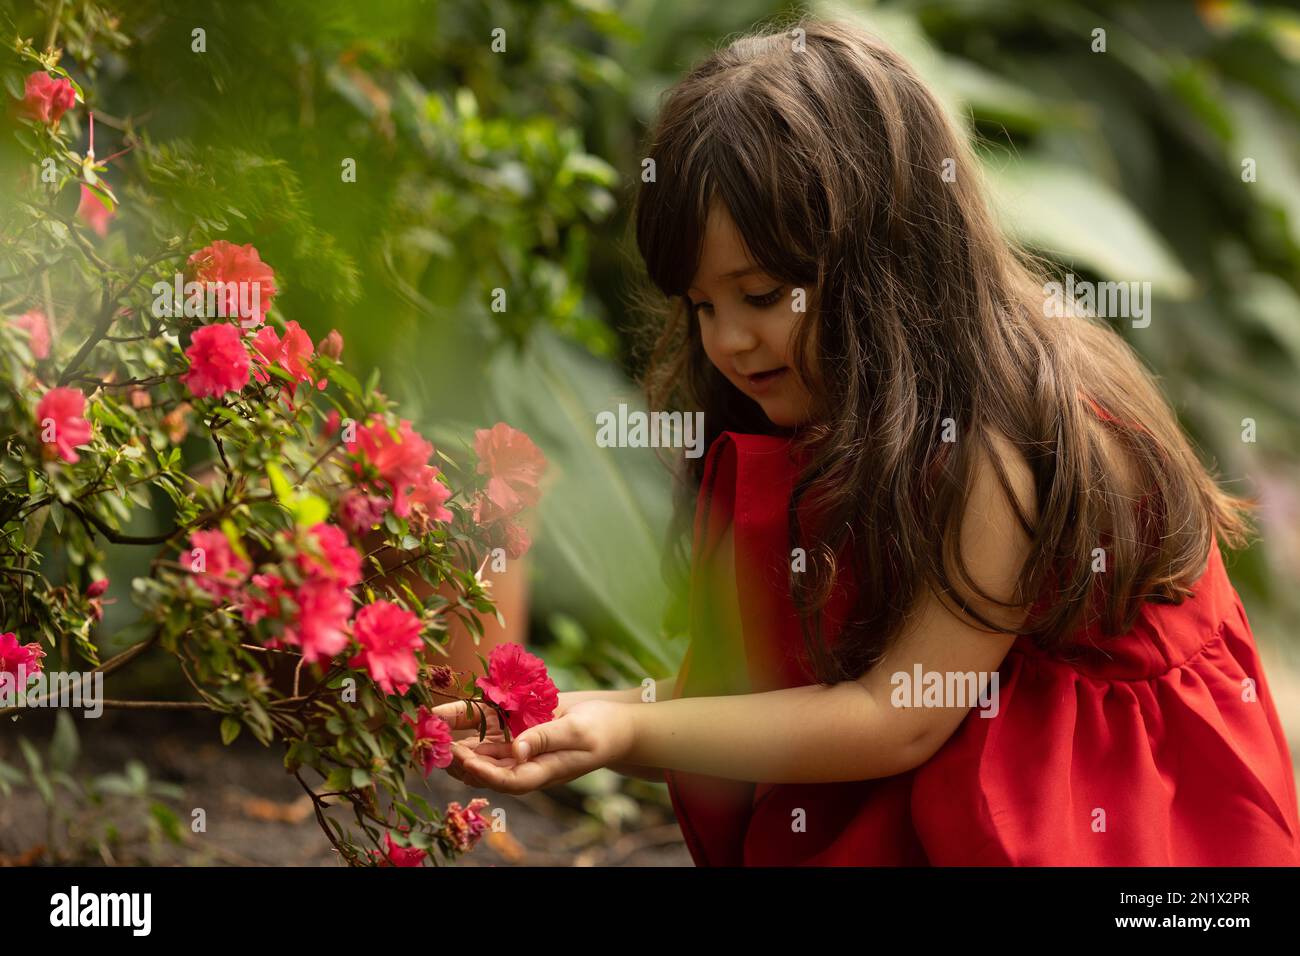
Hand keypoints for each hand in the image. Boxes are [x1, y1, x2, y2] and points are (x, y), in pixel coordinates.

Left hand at [436, 698, 636, 794]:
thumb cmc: (603, 730)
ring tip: (429, 726)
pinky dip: (466, 718)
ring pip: (478, 747)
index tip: (463, 758)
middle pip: (483, 767)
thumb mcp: (578, 733)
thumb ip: (546, 739)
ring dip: (455, 739)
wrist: (615, 719)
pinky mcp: (515, 725)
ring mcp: (518, 744)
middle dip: (458, 757)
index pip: (505, 780)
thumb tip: (517, 751)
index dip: (482, 772)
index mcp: (539, 772)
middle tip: (435, 741)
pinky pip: (485, 724)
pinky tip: (443, 711)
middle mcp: (523, 762)